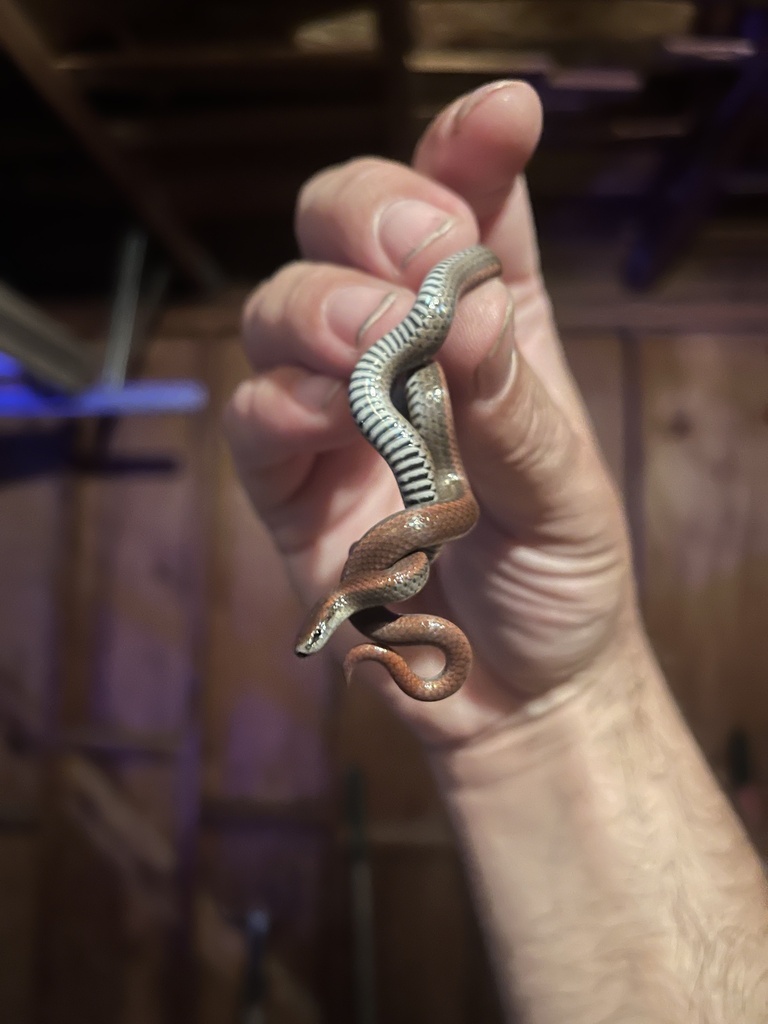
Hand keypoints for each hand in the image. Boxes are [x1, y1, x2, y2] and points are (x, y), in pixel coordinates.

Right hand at [225, 80, 636, 746]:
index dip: (467, 153)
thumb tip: (469, 310)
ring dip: (320, 309)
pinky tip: (323, 418)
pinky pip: (255, 421)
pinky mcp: (289, 490)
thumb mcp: (567, 492)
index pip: (468, 210)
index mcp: (491, 331)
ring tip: (372, 347)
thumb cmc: (561, 577)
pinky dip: (281, 406)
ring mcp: (335, 418)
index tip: (501, 116)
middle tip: (418, 251)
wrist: (521, 694)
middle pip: (343, 226)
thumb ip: (514, 407)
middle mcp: (401, 355)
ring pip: (280, 308)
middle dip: (370, 213)